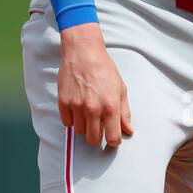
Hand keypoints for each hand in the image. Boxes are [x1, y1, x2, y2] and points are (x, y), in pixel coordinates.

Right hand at [58, 23, 132, 147]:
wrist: (83, 52)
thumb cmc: (104, 69)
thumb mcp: (120, 89)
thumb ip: (124, 112)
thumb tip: (128, 131)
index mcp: (110, 106)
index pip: (112, 138)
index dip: (113, 141)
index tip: (112, 137)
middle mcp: (93, 109)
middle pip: (93, 139)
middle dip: (97, 135)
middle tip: (98, 125)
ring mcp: (77, 106)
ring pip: (80, 132)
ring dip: (84, 126)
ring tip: (88, 113)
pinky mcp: (63, 103)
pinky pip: (67, 123)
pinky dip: (72, 120)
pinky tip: (77, 109)